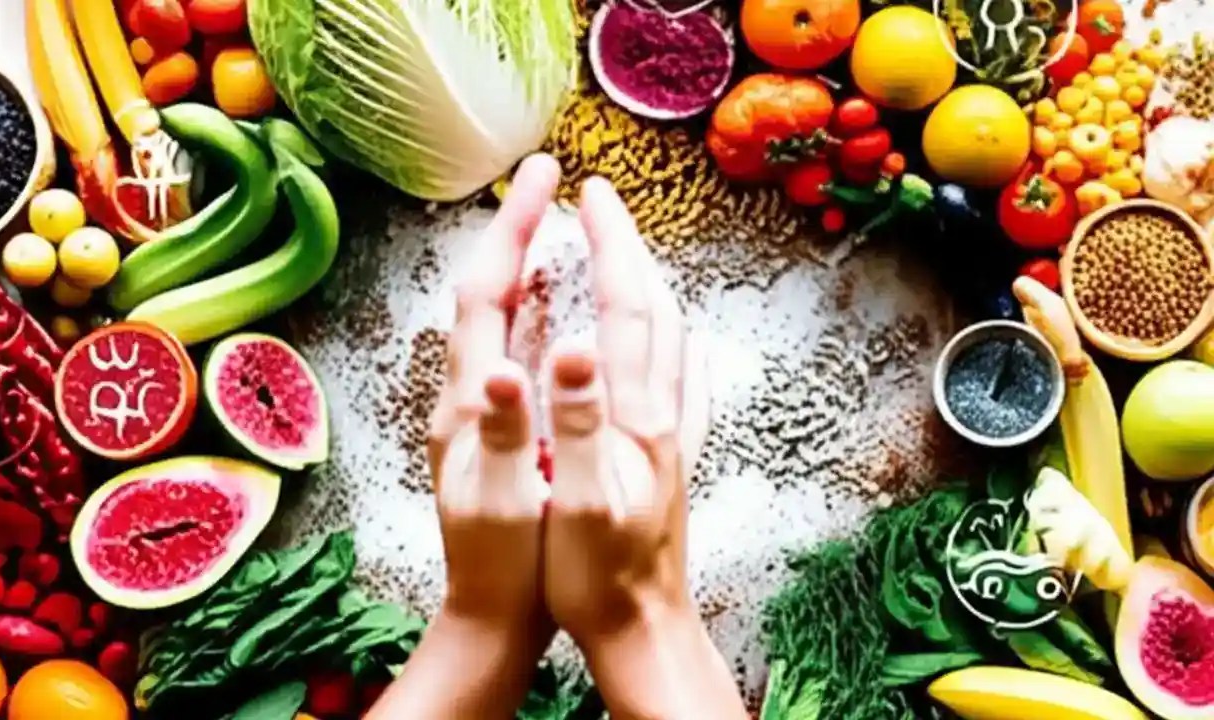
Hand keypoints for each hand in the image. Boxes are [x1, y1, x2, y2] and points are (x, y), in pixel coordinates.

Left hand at [427, 154, 557, 636]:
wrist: (492, 617)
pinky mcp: (499, 427)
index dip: (510, 230)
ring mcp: (481, 409)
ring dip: (522, 262)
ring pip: (498, 316)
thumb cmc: (501, 566)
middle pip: (484, 291)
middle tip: (546, 180)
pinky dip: (535, 309)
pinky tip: (557, 308)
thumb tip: (506, 368)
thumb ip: (501, 435)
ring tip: (551, 226)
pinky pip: (516, 346)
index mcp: (471, 404)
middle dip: (513, 228)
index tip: (542, 178)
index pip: (483, 294)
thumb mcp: (498, 505)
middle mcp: (469, 395)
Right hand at [543, 177, 742, 717]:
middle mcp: (659, 413)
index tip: (590, 196)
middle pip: (651, 309)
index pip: (623, 307)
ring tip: (627, 255)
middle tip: (603, 205)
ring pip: (668, 338)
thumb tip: (571, 346)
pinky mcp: (672, 458)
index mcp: (631, 414)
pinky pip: (680, 380)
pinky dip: (670, 342)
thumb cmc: (600, 576)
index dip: (608, 246)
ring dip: (648, 284)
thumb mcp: (579, 501)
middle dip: (627, 247)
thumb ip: (577, 420)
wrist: (646, 629)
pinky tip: (674, 343)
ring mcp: (671, 434)